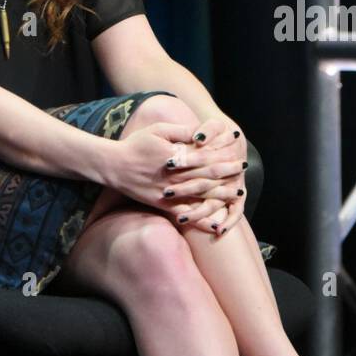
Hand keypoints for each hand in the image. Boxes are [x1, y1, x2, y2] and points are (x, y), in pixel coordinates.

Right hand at [105, 117, 242, 234]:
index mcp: (176, 157)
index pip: (206, 156)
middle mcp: (176, 177)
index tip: (236, 152)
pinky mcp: (163, 205)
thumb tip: (203, 132)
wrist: (113, 166)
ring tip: (237, 193)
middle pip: (208, 176)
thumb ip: (182, 131)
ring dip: (221, 195)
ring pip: (201, 196)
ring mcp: (170, 193)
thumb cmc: (136, 145)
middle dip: (227, 173)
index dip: (223, 155)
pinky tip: (215, 226)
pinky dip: (201, 221)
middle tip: (242, 169)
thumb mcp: (159, 130)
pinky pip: (186, 215)